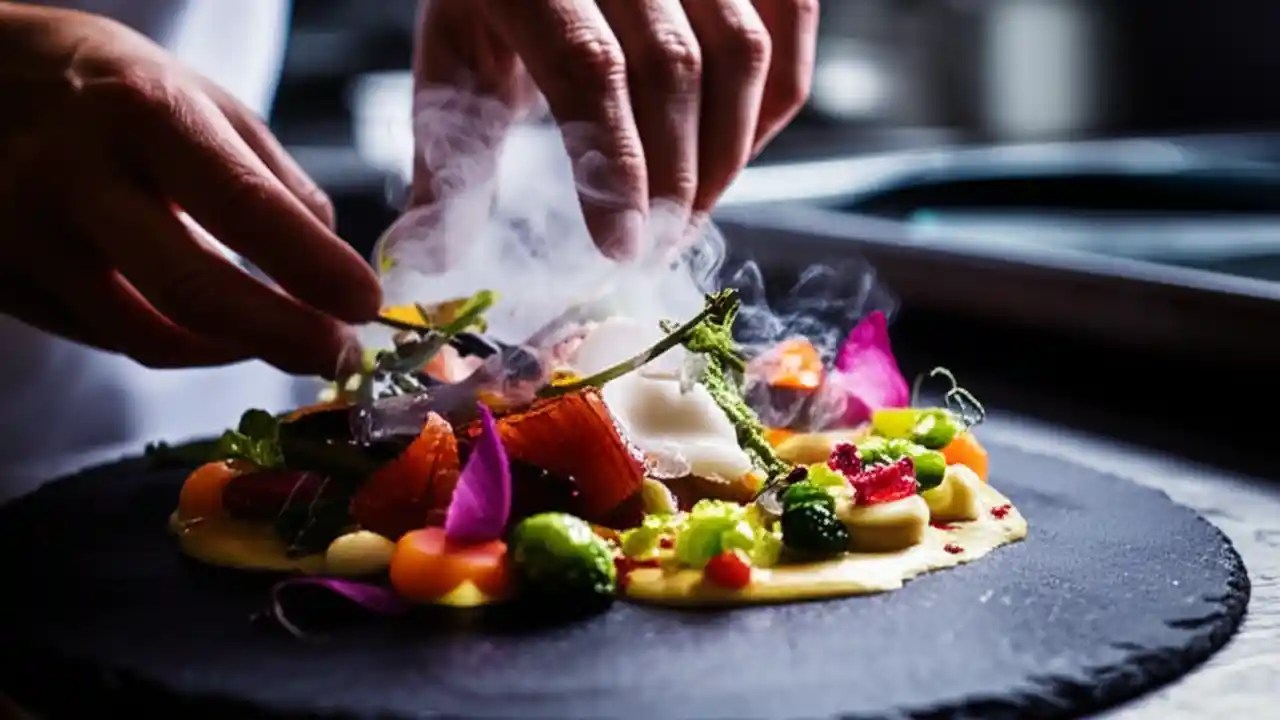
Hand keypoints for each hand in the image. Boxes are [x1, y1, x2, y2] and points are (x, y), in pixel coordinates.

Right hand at [0, 3, 381, 376]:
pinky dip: (178, 345)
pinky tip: (213, 330)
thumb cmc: (111, 90)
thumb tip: (332, 259)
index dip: (314, 267)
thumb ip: (271, 179)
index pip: (244, 205)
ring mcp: (27, 237)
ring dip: (235, 352)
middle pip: (192, 290)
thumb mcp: (198, 99)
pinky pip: (108, 337)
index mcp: (144, 113)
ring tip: (283, 339)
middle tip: (336, 355)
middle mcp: (76, 177)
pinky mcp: (4, 282)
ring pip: (150, 337)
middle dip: (284, 337)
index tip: (366, 303)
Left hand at [410, 0, 818, 259]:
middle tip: (661, 242)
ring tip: (693, 209)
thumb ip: (450, 155)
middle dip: (676, 176)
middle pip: (675, 65)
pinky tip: (738, 148)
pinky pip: (792, 17)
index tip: (623, 247)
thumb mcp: (458, 56)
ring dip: (729, 151)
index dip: (618, 167)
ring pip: (744, 48)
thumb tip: (428, 255)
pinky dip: (776, 98)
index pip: (589, 68)